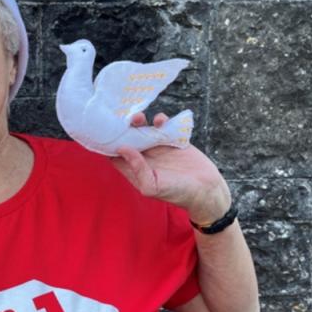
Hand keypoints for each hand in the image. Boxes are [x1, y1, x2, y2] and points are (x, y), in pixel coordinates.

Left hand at [109, 112, 231, 223]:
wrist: (207, 189)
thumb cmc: (178, 193)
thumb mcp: (152, 186)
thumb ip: (137, 169)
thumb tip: (123, 149)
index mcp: (134, 170)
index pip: (114, 155)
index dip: (108, 143)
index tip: (105, 130)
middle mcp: (143, 158)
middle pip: (127, 138)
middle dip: (123, 128)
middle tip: (124, 120)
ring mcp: (157, 148)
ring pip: (143, 129)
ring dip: (139, 121)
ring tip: (139, 118)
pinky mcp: (172, 140)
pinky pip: (162, 126)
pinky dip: (160, 120)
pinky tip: (161, 121)